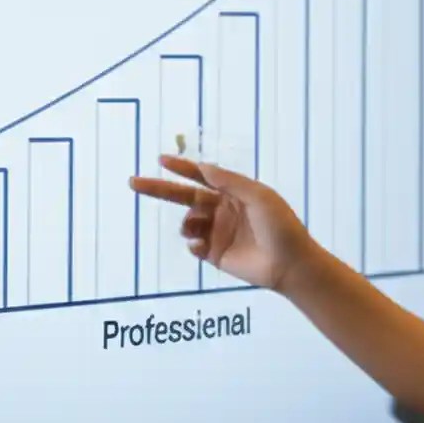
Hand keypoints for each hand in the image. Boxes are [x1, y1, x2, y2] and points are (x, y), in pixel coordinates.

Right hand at [129, 155, 311, 290]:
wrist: (289, 263)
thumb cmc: (279, 225)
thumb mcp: (258, 196)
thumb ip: (230, 182)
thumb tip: (203, 167)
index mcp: (234, 192)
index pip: (202, 176)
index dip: (182, 167)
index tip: (161, 159)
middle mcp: (222, 209)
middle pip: (185, 196)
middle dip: (160, 189)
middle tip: (134, 182)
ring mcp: (217, 231)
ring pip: (188, 222)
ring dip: (186, 222)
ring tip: (196, 228)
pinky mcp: (215, 253)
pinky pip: (193, 245)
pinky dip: (192, 242)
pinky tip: (201, 245)